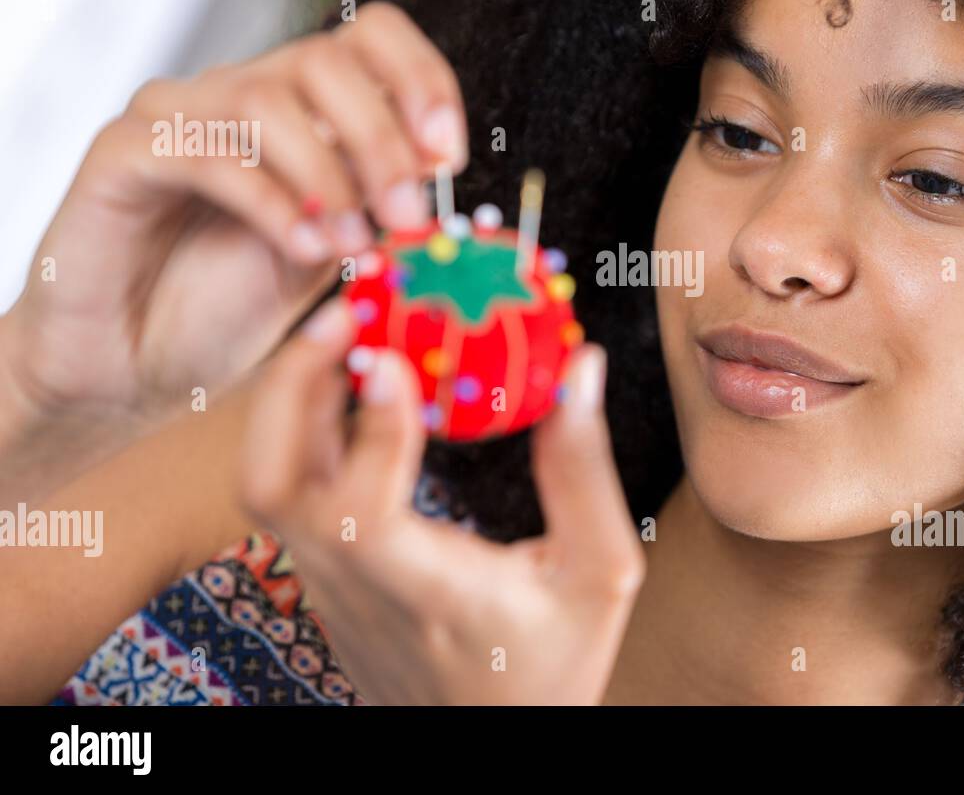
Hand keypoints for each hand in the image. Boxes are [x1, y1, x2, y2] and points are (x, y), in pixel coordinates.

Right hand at [1, 2, 466, 446]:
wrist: (136, 367)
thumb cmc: (230, 308)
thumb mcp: (331, 251)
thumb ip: (377, 203)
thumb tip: (439, 165)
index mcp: (299, 104)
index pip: (371, 36)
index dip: (420, 80)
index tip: (449, 155)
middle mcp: (238, 92)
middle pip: (324, 60)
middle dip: (382, 140)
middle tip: (409, 216)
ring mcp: (175, 114)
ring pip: (266, 101)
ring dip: (329, 176)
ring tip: (354, 246)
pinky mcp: (122, 153)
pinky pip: (205, 154)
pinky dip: (271, 202)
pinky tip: (304, 248)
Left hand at [239, 298, 645, 704]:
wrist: (493, 743)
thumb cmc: (554, 664)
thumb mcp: (601, 571)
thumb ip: (584, 471)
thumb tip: (581, 368)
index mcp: (429, 591)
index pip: (360, 512)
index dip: (368, 429)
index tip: (393, 357)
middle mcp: (357, 589)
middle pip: (270, 483)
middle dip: (292, 384)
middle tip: (348, 315)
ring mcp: (327, 589)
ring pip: (266, 483)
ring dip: (294, 399)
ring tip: (353, 339)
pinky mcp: (323, 583)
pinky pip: (291, 495)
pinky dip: (306, 429)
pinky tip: (357, 393)